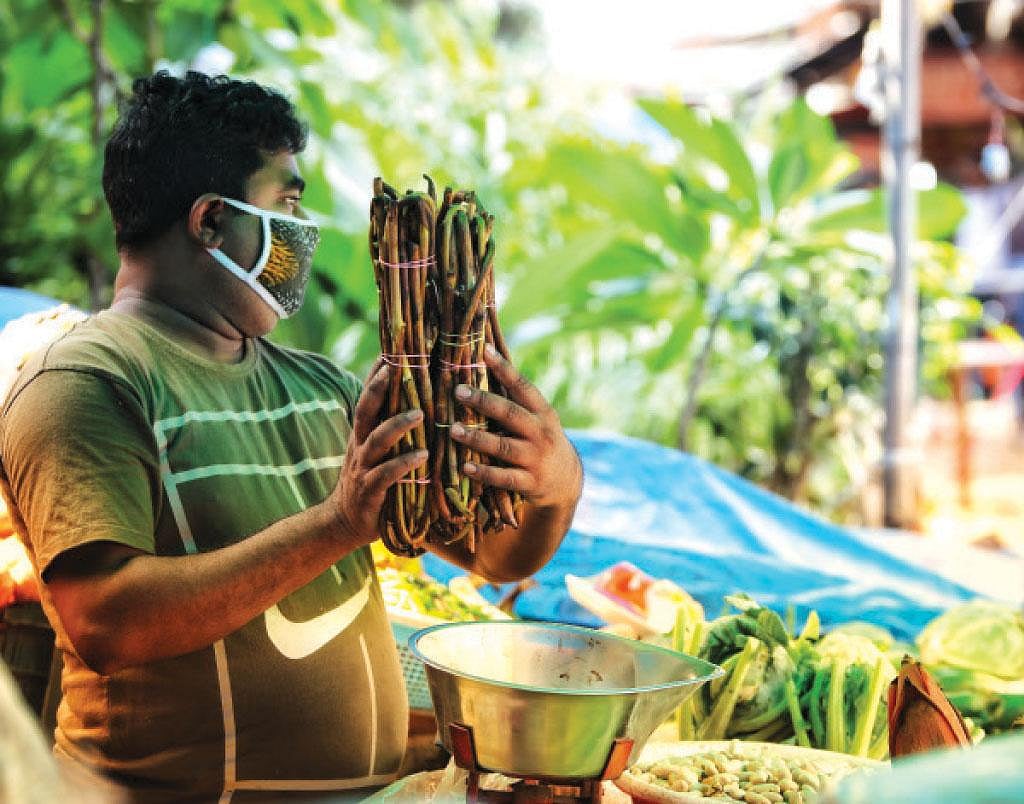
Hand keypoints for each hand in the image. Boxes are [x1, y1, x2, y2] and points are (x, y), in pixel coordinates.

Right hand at [327, 360, 427, 545]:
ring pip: (377, 440)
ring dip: (397, 425)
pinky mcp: (370, 491)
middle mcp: (360, 445)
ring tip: (419, 413)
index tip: (390, 349)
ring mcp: (363, 468)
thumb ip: (393, 431)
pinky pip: (386, 475)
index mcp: (363, 433)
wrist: (344, 522)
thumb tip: (422, 404)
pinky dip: (404, 464)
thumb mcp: (379, 452)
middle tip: (397, 368)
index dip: (376, 374)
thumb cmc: (372, 482)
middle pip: (365, 410)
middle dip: (379, 388)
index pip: (368, 397)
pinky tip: (422, 456)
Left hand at [450, 344, 582, 510]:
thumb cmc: (541, 441)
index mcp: (543, 412)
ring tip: (453, 430)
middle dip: (484, 402)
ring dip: (477, 438)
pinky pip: (504, 478)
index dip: (505, 369)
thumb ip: (515, 400)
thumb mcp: (538, 419)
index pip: (523, 386)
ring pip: (504, 447)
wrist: (565, 481)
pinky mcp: (529, 482)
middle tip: (458, 391)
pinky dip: (485, 473)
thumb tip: (486, 363)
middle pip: (511, 414)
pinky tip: (465, 467)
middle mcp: (541, 433)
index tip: (485, 351)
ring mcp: (536, 459)